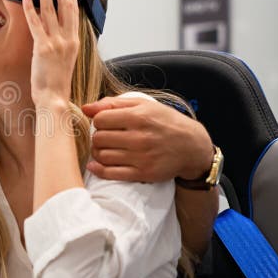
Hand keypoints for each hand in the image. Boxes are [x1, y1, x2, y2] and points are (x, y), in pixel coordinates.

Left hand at [22, 0, 79, 107]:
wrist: (54, 99)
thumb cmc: (57, 83)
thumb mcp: (65, 59)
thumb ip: (63, 43)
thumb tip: (58, 31)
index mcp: (74, 40)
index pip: (74, 9)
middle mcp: (68, 38)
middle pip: (65, 4)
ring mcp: (56, 42)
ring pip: (51, 9)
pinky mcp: (42, 48)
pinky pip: (35, 24)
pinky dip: (30, 8)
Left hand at [81, 95, 213, 181]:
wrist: (192, 146)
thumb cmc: (165, 122)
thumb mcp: (144, 105)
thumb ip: (113, 103)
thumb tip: (85, 108)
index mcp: (139, 117)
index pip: (100, 120)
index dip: (98, 121)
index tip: (105, 123)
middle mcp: (140, 137)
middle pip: (99, 138)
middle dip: (97, 137)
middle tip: (105, 137)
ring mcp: (141, 157)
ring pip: (102, 156)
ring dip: (98, 152)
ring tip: (105, 148)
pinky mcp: (143, 174)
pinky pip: (111, 173)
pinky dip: (98, 169)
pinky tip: (96, 165)